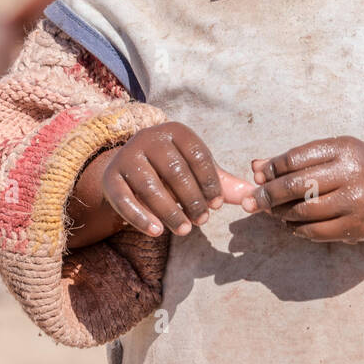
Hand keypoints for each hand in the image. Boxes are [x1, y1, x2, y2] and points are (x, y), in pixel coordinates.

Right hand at [101, 122, 256, 236]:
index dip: (210, 182)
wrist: (130, 169)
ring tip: (186, 230)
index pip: (198, 155)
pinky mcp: (111, 178)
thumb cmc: (172, 170)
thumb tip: (253, 197)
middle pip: (175, 171)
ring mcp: (127, 157)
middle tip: (202, 221)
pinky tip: (158, 233)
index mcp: (175, 131)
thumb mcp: (197, 172)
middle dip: (192, 199)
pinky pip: (126, 200)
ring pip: (151, 187)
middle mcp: (149, 138)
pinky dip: (142, 218)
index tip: (217, 205)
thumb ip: (223, 184)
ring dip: (171, 212)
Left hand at [247, 137, 363, 242]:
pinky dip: (296, 229)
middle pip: (297, 185)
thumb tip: (255, 167)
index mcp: (344, 148)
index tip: (258, 175)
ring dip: (280, 213)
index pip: (296, 158)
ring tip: (271, 211)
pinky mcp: (355, 226)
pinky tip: (289, 224)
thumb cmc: (360, 167)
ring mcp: (354, 202)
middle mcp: (351, 174)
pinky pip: (316, 231)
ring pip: (304, 210)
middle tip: (252, 201)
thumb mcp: (334, 153)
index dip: (272, 168)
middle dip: (269, 194)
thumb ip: (296, 159)